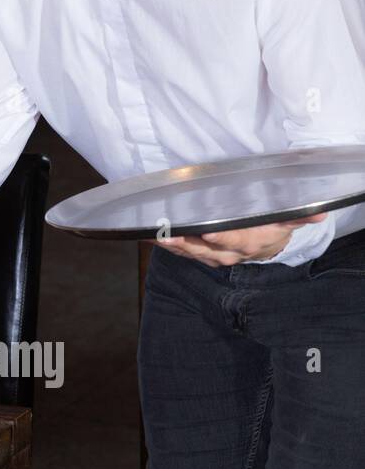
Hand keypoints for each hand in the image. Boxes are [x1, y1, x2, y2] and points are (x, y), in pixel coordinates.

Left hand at [154, 213, 326, 266]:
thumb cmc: (270, 228)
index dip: (223, 238)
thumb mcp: (285, 221)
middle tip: (169, 234)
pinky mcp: (198, 254)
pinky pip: (179, 251)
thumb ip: (298, 216)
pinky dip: (164, 246)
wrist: (264, 248)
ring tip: (153, 234)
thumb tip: (319, 212)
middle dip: (186, 244)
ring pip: (188, 253)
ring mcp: (211, 256)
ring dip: (169, 245)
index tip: (209, 233)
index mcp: (249, 243)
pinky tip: (148, 236)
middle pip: (205, 251)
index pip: (235, 241)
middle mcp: (228, 253)